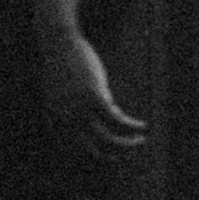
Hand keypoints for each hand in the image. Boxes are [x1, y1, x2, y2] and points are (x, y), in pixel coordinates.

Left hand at [36, 22, 147, 165]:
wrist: (58, 42)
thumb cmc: (59, 63)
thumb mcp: (59, 91)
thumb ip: (66, 107)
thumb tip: (87, 113)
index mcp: (55, 121)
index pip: (72, 150)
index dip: (91, 154)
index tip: (107, 153)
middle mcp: (67, 121)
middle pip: (91, 150)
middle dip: (110, 157)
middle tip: (123, 157)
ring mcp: (81, 110)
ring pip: (109, 138)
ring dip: (127, 144)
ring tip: (140, 141)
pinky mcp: (96, 97)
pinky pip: (118, 119)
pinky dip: (132, 125)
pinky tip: (143, 126)